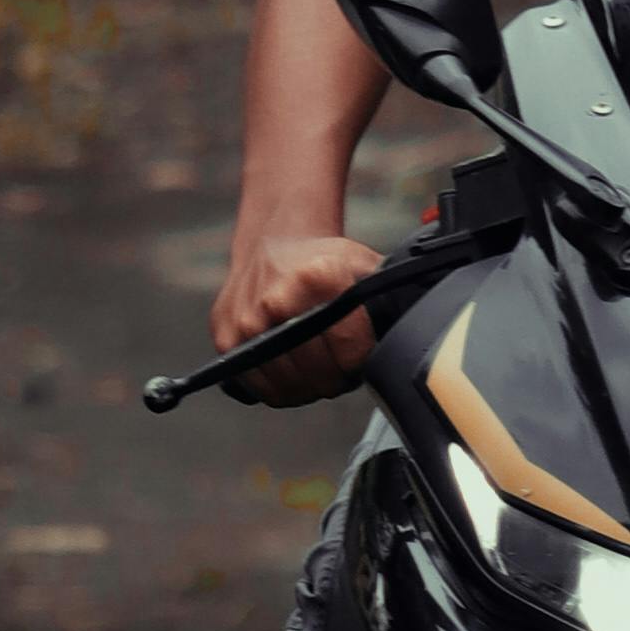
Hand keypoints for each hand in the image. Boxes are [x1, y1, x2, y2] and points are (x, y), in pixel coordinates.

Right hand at [205, 227, 387, 404]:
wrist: (271, 241)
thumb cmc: (320, 260)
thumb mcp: (363, 267)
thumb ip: (387, 301)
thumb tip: (405, 341)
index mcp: (318, 280)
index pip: (351, 353)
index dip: (361, 362)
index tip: (360, 355)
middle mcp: (276, 301)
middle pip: (320, 376)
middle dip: (337, 378)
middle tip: (340, 366)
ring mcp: (246, 321)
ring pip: (290, 389)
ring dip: (309, 387)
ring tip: (316, 366)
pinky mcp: (224, 336)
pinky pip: (260, 387)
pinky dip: (280, 388)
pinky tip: (291, 368)